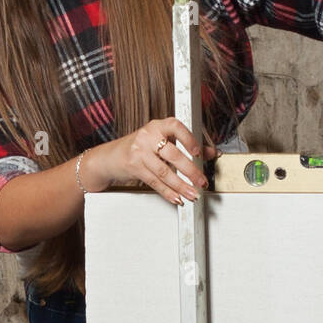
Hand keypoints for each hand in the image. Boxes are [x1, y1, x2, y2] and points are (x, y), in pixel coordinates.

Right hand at [86, 118, 211, 205]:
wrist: (110, 157)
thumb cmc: (141, 147)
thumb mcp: (162, 140)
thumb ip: (187, 144)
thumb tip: (212, 152)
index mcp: (157, 126)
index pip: (176, 127)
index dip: (189, 139)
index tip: (199, 152)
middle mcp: (147, 136)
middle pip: (173, 154)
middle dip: (190, 171)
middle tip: (202, 181)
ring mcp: (139, 152)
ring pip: (164, 172)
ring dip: (181, 185)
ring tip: (192, 193)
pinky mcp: (134, 167)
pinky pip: (154, 182)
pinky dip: (167, 192)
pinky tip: (177, 197)